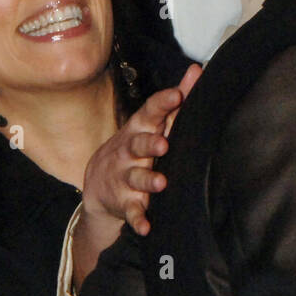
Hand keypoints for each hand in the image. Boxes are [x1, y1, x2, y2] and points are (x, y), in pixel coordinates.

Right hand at [82, 63, 199, 235]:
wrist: (99, 183)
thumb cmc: (137, 146)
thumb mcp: (153, 123)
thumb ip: (175, 99)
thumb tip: (197, 69)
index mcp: (139, 130)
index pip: (149, 113)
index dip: (162, 104)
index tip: (177, 95)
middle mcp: (129, 153)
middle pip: (137, 145)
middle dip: (149, 144)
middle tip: (163, 145)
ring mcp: (124, 178)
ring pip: (135, 178)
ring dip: (147, 181)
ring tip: (161, 184)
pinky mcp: (123, 202)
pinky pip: (130, 211)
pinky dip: (137, 219)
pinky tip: (145, 226)